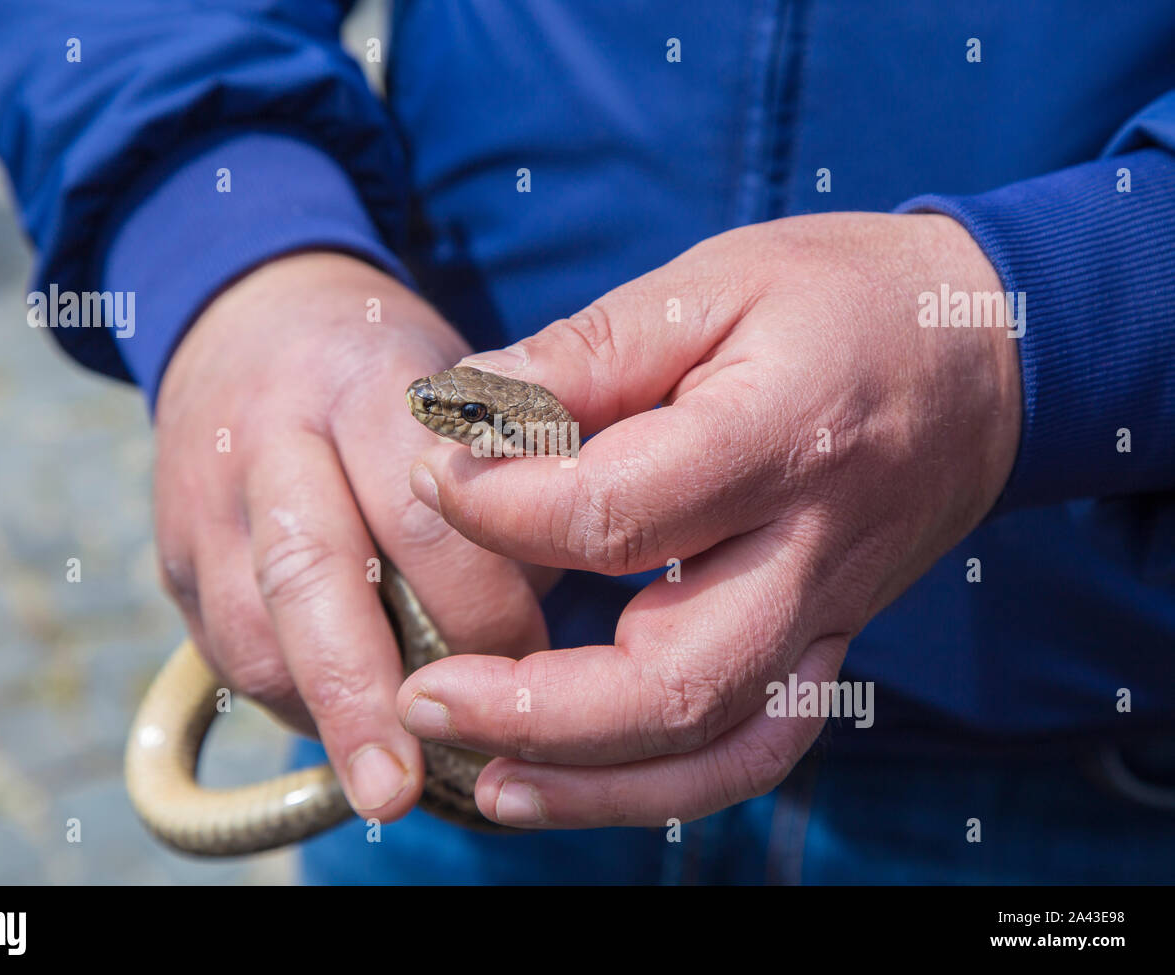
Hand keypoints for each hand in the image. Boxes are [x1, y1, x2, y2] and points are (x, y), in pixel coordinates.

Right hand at [152, 252, 548, 820]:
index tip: (531, 663)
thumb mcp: (462, 382)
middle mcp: (270, 437)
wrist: (252, 317)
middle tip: (398, 789)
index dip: (481, 604)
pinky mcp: (176, 554)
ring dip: (325, 712)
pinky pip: (226, 652)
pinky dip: (293, 700)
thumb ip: (506, 483)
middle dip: (360, 692)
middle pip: (310, 576)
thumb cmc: (391, 371)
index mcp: (364, 383)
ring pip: (252, 630)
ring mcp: (205, 500)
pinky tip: (349, 721)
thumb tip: (534, 634)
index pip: (424, 513)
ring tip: (385, 774)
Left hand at [398, 212, 1021, 826]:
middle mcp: (814, 550)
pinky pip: (757, 749)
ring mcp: (833, 615)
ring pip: (719, 747)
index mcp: (779, 438)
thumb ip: (580, 357)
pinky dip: (666, 789)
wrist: (988, 350)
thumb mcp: (707, 287)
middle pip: (672, 680)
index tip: (430, 475)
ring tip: (486, 781)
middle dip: (531, 709)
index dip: (498, 507)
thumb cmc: (840, 299)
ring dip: (592, 784)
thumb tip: (455, 411)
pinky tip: (576, 783)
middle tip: (422, 697)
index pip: (614, 514)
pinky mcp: (831, 645)